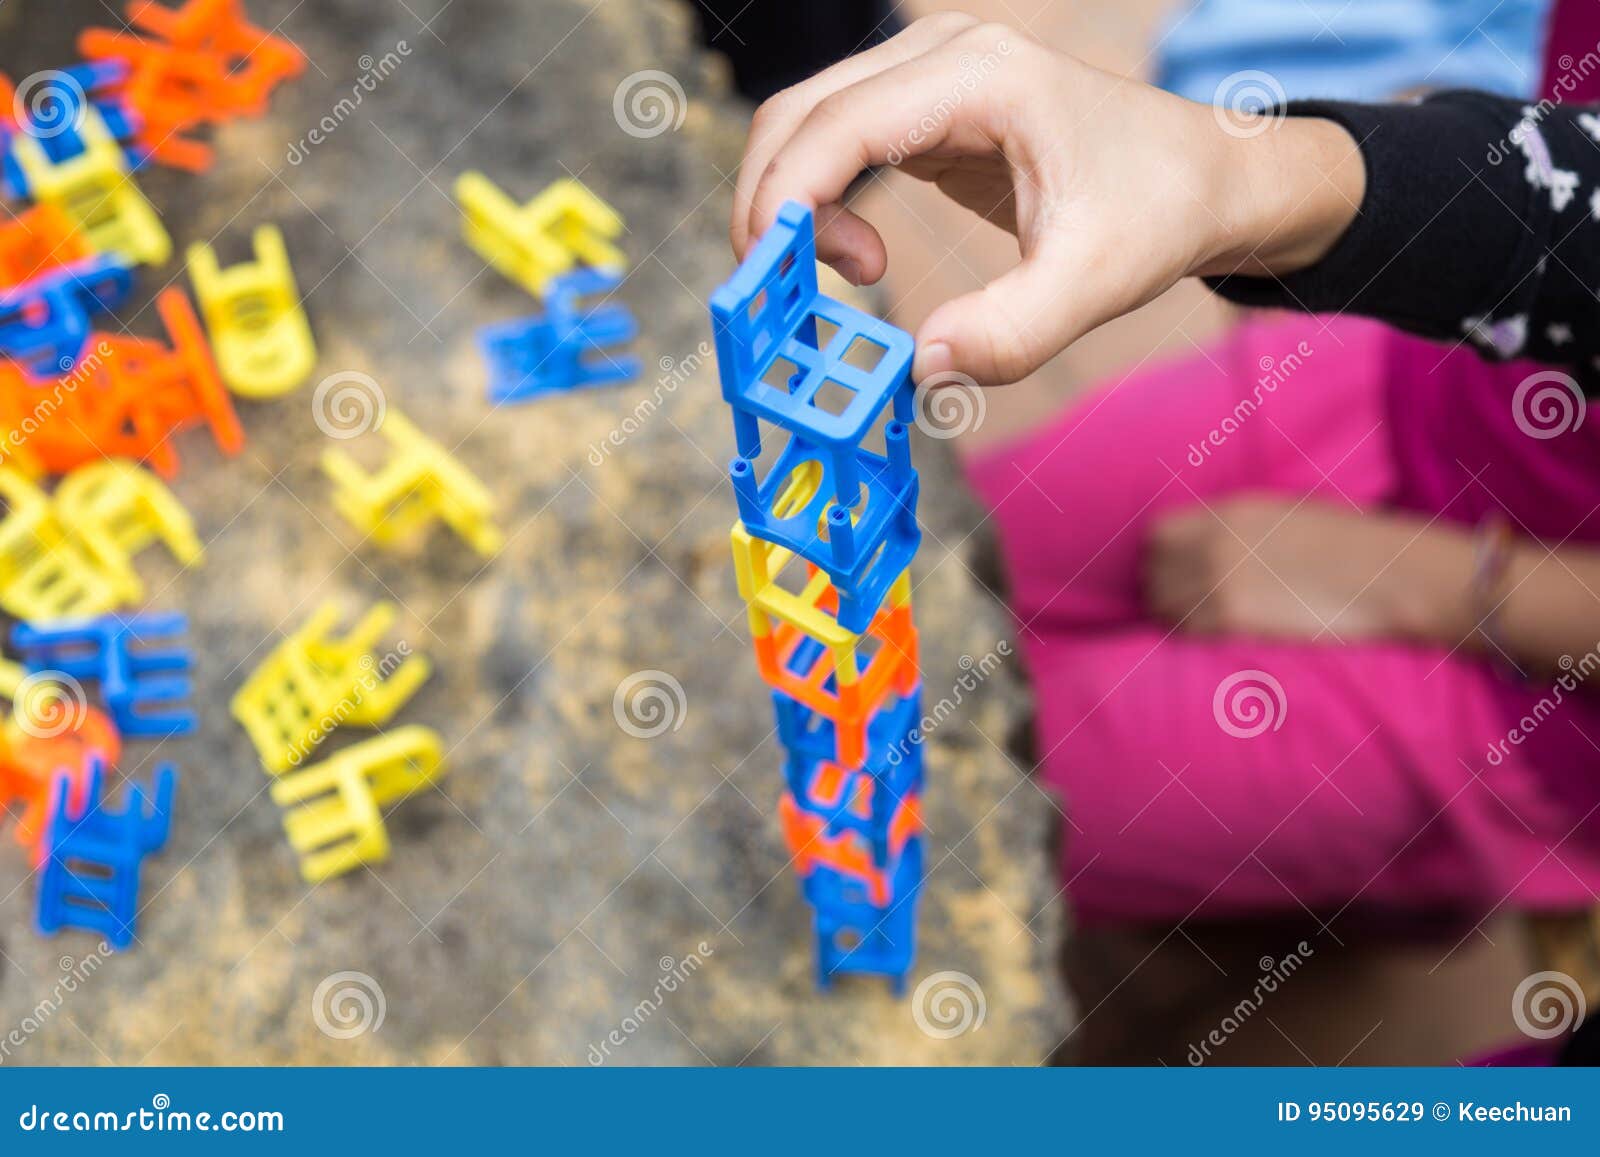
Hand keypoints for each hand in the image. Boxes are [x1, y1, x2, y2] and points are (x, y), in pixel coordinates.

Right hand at [731, 15, 1364, 385]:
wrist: (1206, 177)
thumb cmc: (1159, 212)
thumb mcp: (1097, 281)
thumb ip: (1013, 331)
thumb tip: (919, 369)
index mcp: (979, 76)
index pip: (837, 124)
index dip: (784, 200)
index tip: (772, 280)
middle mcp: (942, 58)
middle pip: (797, 115)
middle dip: (768, 207)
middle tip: (784, 296)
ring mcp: (929, 77)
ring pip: (805, 128)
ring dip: (792, 208)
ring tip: (846, 278)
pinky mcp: (927, 111)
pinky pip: (838, 147)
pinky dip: (820, 204)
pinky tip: (862, 260)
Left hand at [1142, 496, 1475, 642]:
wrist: (1389, 574)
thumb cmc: (1352, 544)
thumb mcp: (1287, 513)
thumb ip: (1240, 525)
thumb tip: (1210, 543)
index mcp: (1229, 512)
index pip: (1158, 534)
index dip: (1162, 556)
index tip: (1174, 571)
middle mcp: (1214, 541)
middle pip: (1152, 570)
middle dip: (1161, 586)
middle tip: (1180, 602)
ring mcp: (1219, 579)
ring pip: (1162, 603)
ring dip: (1171, 614)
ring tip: (1195, 621)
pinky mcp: (1232, 617)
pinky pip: (1184, 628)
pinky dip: (1188, 634)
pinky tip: (1210, 635)